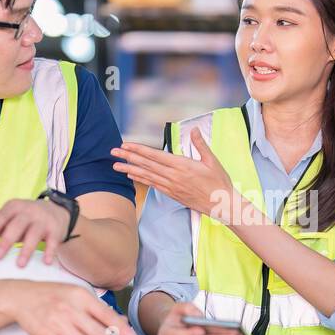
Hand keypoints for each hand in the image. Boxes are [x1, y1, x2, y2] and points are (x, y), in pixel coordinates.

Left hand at [0, 197, 71, 266]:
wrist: (56, 211)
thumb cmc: (26, 218)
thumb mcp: (10, 218)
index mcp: (14, 207)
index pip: (2, 216)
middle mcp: (29, 211)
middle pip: (17, 225)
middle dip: (7, 241)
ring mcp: (43, 220)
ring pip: (34, 234)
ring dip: (27, 249)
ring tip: (20, 264)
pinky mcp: (55, 229)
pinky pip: (53, 241)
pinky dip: (49, 251)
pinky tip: (46, 262)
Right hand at [11, 282, 137, 334]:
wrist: (21, 297)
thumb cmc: (54, 295)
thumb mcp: (76, 294)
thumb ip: (98, 307)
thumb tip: (122, 321)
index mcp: (81, 297)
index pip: (105, 314)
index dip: (120, 327)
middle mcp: (70, 310)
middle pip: (96, 332)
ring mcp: (57, 323)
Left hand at [111, 129, 240, 221]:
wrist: (222, 205)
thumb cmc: (219, 182)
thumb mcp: (212, 161)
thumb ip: (201, 144)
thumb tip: (194, 129)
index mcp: (182, 165)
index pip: (155, 156)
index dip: (139, 150)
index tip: (126, 145)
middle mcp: (173, 176)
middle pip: (146, 165)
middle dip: (128, 158)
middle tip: (113, 152)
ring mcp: (171, 187)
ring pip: (147, 176)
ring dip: (130, 169)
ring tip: (115, 166)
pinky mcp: (172, 194)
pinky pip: (153, 185)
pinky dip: (142, 179)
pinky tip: (133, 175)